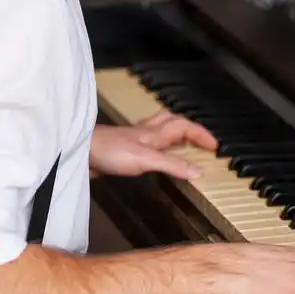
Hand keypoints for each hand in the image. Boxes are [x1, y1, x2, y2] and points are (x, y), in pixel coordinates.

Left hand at [89, 113, 216, 178]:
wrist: (79, 151)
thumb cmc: (109, 151)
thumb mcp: (145, 159)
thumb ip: (171, 165)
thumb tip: (198, 171)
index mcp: (155, 133)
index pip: (185, 127)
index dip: (202, 134)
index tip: (216, 146)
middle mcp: (146, 133)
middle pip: (173, 122)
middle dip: (190, 127)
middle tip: (202, 140)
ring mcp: (133, 139)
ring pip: (159, 128)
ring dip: (174, 131)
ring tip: (184, 139)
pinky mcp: (123, 148)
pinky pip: (146, 141)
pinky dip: (157, 143)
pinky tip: (154, 152)